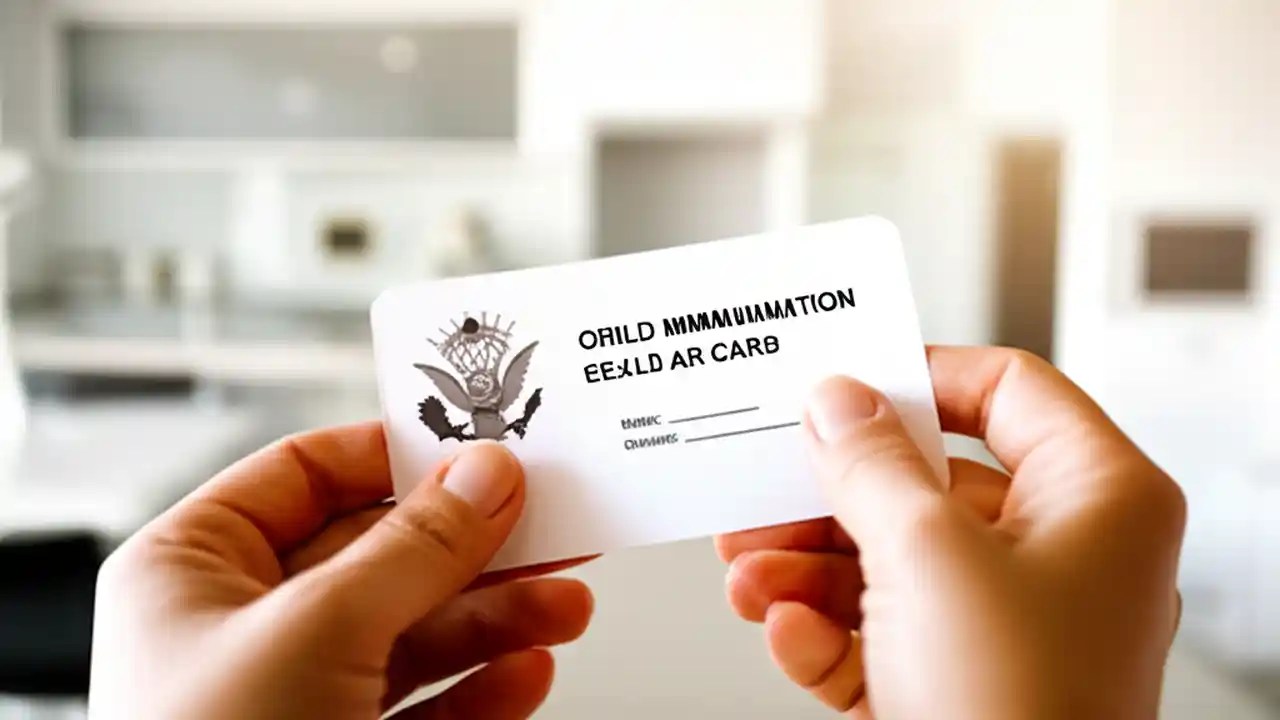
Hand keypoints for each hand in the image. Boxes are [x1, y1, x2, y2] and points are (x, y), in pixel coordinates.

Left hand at [89, 425, 592, 719]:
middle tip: (548, 524)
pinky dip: (483, 689)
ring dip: (497, 617)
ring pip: (415, 633)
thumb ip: (412, 549)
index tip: (478, 447)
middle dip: (472, 546)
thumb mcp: (315, 633)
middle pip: (381, 555)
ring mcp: (294, 699)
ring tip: (563, 603)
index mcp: (194, 572)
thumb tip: (483, 477)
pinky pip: (426, 708)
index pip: (306, 475)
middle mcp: (242, 630)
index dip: (396, 454)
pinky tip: (527, 670)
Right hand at [715, 347, 1185, 719]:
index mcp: (1097, 500)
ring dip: (807, 569)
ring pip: (890, 560)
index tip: (842, 384)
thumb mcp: (926, 557)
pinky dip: (825, 631)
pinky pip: (882, 630)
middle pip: (926, 484)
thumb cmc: (1019, 713)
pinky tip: (786, 634)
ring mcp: (1009, 624)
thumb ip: (870, 464)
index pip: (1008, 389)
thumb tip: (836, 403)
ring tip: (749, 574)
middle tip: (765, 488)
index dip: (918, 377)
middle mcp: (1062, 556)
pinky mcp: (959, 681)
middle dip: (829, 497)